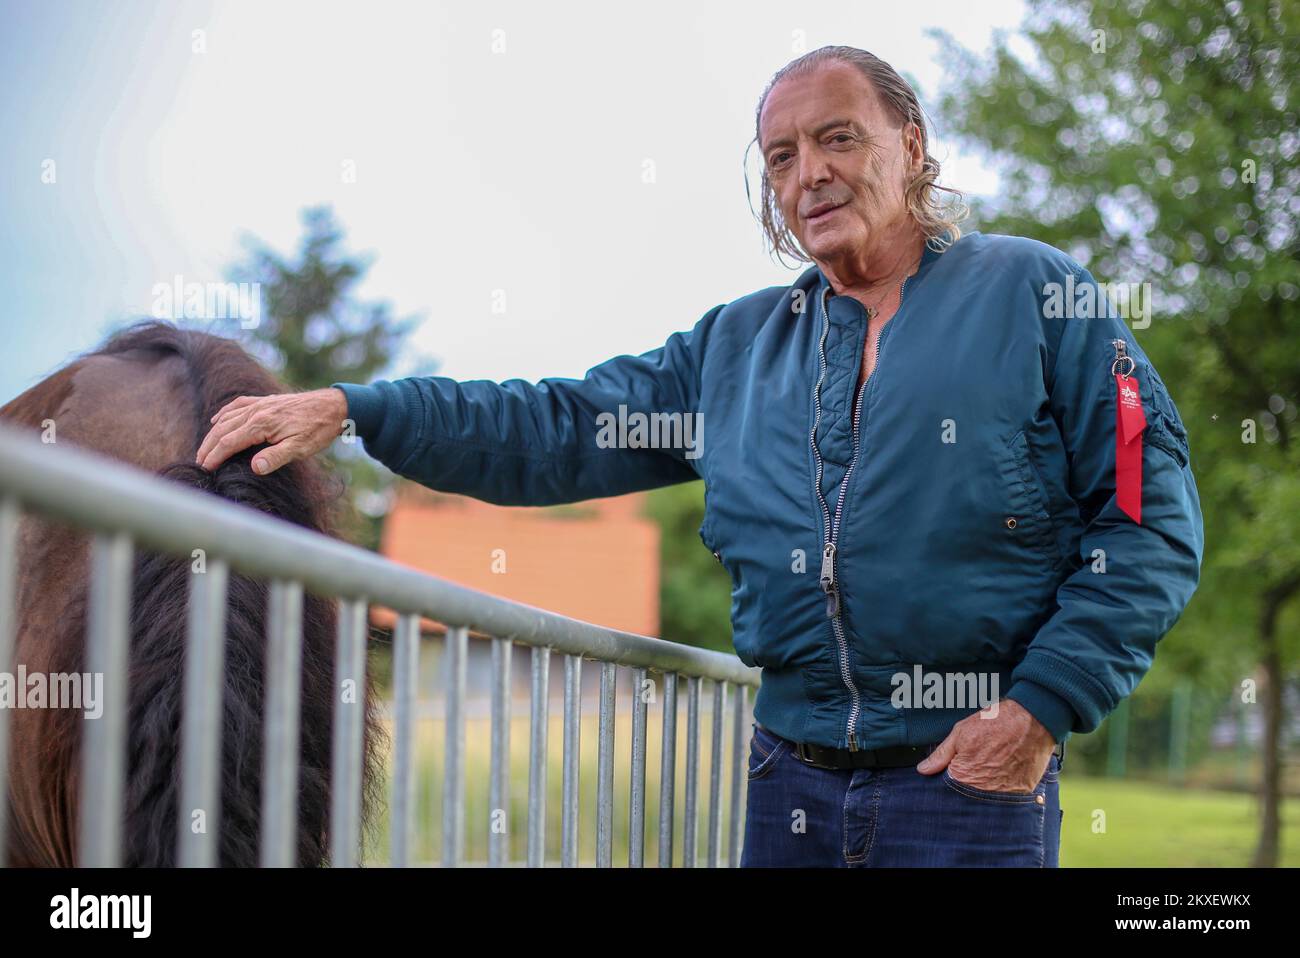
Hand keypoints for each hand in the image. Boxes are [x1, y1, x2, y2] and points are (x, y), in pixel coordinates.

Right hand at [196, 387, 349, 474]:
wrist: (332, 406)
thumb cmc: (317, 429)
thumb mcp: (300, 448)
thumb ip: (276, 457)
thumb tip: (254, 468)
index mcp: (261, 424)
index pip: (228, 442)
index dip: (214, 456)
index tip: (204, 469)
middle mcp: (256, 411)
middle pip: (222, 429)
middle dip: (208, 446)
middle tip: (199, 462)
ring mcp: (260, 404)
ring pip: (227, 418)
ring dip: (213, 433)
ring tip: (205, 448)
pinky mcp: (265, 401)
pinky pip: (237, 405)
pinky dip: (224, 413)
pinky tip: (217, 420)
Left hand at [915, 698, 1055, 792]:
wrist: (1033, 719)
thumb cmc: (994, 723)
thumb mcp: (961, 732)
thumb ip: (941, 754)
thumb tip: (922, 770)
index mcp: (964, 777)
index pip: (949, 787)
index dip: (951, 776)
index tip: (957, 766)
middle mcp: (984, 790)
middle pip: (969, 793)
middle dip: (970, 781)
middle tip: (980, 761)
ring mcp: (1004, 793)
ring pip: (989, 796)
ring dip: (988, 784)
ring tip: (995, 761)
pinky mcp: (1022, 791)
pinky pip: (1009, 794)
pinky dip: (1006, 783)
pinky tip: (1007, 766)